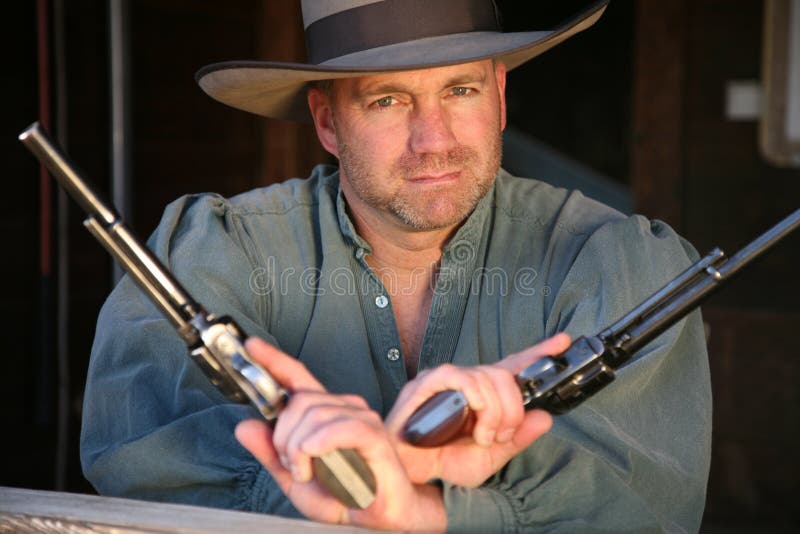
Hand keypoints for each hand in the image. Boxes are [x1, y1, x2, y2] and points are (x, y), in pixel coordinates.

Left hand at [235, 337, 446, 530]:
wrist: (376, 518)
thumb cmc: (344, 496)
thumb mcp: (294, 478)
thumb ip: (270, 453)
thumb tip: (245, 426)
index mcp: (323, 413)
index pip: (297, 377)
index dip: (273, 360)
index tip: (251, 347)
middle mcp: (343, 407)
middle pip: (299, 400)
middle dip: (283, 436)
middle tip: (292, 465)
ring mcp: (360, 418)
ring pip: (314, 414)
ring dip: (299, 449)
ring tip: (306, 472)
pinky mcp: (373, 434)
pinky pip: (337, 428)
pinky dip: (318, 445)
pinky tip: (313, 459)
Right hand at [386, 333, 570, 486]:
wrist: (412, 476)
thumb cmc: (443, 463)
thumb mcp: (491, 457)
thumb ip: (518, 438)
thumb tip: (544, 417)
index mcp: (483, 395)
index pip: (513, 366)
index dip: (539, 352)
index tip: (564, 342)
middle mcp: (466, 381)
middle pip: (505, 373)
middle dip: (514, 408)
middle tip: (504, 435)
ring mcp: (447, 379)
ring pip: (488, 377)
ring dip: (496, 413)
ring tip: (485, 438)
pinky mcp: (428, 382)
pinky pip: (464, 379)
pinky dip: (477, 402)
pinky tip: (473, 425)